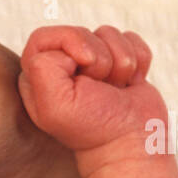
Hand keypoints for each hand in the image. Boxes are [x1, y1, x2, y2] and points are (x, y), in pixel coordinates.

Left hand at [19, 25, 177, 177]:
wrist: (131, 145)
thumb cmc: (92, 129)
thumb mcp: (54, 105)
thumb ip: (43, 68)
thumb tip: (70, 49)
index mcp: (38, 76)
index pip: (44, 36)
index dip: (69, 44)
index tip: (85, 67)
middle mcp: (63, 67)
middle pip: (79, 32)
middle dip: (99, 57)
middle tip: (101, 87)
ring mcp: (93, 64)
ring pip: (109, 34)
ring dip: (121, 63)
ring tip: (115, 90)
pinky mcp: (119, 63)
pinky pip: (132, 40)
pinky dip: (139, 62)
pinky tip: (130, 85)